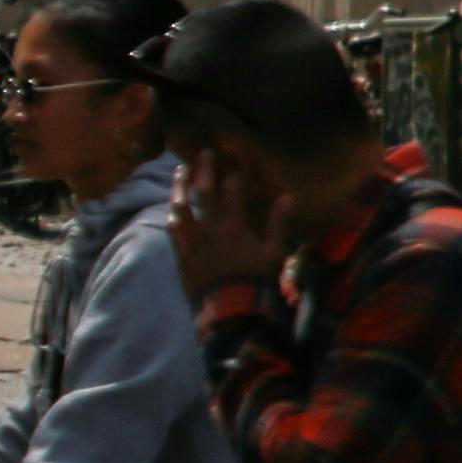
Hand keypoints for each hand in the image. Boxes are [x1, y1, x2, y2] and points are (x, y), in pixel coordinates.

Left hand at [161, 148, 277, 292]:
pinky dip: (173, 215)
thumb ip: (278, 223)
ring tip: (180, 171)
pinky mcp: (181, 255)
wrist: (229, 310)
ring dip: (180, 187)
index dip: (231, 171)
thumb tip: (288, 196)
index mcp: (234, 226)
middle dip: (203, 169)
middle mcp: (209, 229)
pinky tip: (172, 207)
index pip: (231, 191)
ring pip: (180, 207)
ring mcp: (192, 242)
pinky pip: (173, 230)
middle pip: (203, 192)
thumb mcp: (274, 253)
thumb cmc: (256, 281)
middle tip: (203, 152)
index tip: (231, 155)